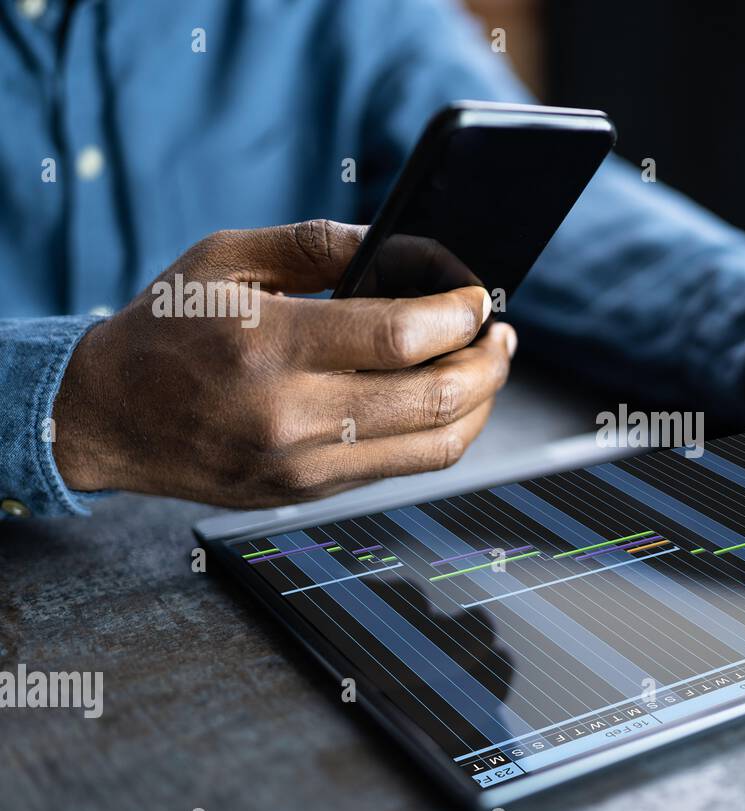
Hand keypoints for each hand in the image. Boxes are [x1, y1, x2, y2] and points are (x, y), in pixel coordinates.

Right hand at [53, 219, 515, 507]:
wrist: (106, 417)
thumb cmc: (166, 327)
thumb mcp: (225, 259)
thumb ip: (317, 245)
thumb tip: (400, 244)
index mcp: (270, 345)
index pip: (403, 337)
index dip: (461, 315)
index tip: (478, 298)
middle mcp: (291, 416)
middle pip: (436, 400)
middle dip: (489, 363)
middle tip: (502, 335)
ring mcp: (302, 467)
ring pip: (434, 448)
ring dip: (480, 405)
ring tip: (489, 368)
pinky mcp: (306, 495)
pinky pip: (400, 468)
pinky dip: (438, 433)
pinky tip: (442, 399)